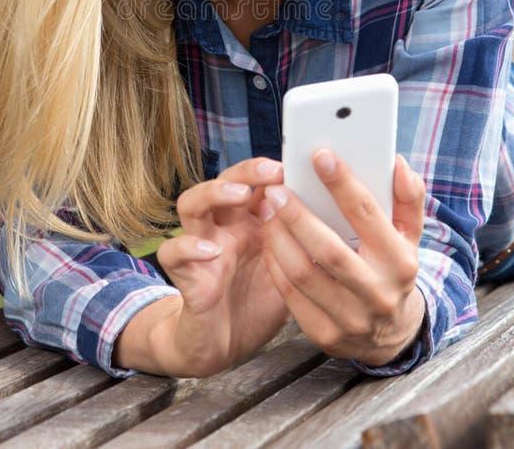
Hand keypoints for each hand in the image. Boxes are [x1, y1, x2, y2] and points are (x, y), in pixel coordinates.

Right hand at [114, 158, 289, 376]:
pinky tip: (210, 251)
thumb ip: (303, 246)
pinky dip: (189, 247)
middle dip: (247, 171)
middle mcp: (225, 228)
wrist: (226, 346)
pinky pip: (173, 253)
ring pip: (191, 204)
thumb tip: (339, 223)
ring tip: (239, 195)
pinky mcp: (185, 275)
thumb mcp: (289, 271)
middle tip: (272, 171)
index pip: (256, 183)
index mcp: (252, 223)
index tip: (299, 167)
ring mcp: (202, 247)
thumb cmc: (259, 303)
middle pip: (225, 182)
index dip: (273, 171)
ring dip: (213, 192)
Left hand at [259, 152, 425, 366]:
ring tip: (267, 209)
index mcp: (400, 261)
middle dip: (297, 215)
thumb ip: (407, 198)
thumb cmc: (392, 269)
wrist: (390, 336)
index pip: (367, 215)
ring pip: (303, 273)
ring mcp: (350, 318)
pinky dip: (275, 263)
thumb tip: (398, 163)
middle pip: (329, 249)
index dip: (342, 183)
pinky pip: (290, 294)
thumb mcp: (409, 236)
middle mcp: (378, 292)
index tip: (320, 156)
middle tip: (276, 189)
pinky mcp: (324, 334)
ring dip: (279, 237)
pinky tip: (269, 239)